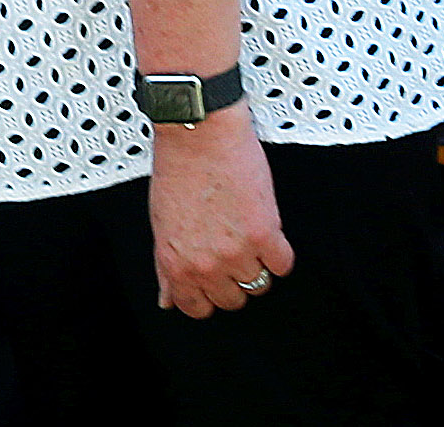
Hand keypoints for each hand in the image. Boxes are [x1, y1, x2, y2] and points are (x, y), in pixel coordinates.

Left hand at [146, 106, 294, 316]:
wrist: (198, 134)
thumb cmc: (177, 172)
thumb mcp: (161, 224)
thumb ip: (166, 267)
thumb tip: (167, 301)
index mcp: (175, 263)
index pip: (196, 308)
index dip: (206, 295)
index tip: (212, 280)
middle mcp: (205, 264)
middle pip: (232, 299)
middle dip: (232, 277)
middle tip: (229, 246)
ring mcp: (236, 252)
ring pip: (259, 284)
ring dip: (257, 262)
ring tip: (245, 230)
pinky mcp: (265, 234)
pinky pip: (283, 264)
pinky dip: (278, 250)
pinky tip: (265, 227)